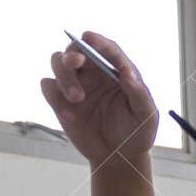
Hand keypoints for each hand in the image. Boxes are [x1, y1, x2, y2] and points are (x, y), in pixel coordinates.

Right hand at [40, 32, 157, 165]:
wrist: (119, 158)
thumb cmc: (137, 133)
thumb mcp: (146, 116)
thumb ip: (139, 93)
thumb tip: (126, 72)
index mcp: (116, 70)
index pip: (106, 49)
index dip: (97, 41)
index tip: (89, 37)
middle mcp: (94, 73)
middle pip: (76, 50)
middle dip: (73, 53)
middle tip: (76, 63)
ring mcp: (76, 85)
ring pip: (57, 63)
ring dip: (64, 75)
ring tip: (77, 98)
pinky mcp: (60, 102)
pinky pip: (49, 88)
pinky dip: (54, 97)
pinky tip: (70, 116)